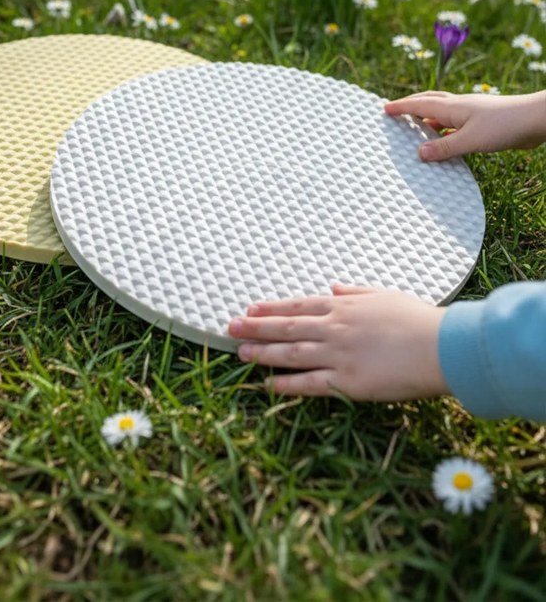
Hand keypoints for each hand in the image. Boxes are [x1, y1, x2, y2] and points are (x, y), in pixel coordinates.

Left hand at [229, 285, 447, 400]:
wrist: (441, 346)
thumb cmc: (419, 319)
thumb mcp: (385, 295)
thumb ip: (356, 293)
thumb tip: (333, 288)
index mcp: (344, 307)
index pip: (298, 306)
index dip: (272, 308)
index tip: (251, 307)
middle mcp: (335, 328)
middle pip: (287, 328)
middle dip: (256, 327)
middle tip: (231, 326)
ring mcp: (338, 355)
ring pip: (291, 353)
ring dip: (263, 353)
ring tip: (240, 352)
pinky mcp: (347, 381)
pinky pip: (309, 383)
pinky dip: (285, 384)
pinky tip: (267, 385)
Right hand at [385, 89, 545, 160]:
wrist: (534, 119)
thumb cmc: (503, 125)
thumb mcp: (470, 140)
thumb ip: (444, 147)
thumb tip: (418, 154)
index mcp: (452, 107)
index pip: (419, 105)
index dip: (401, 107)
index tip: (384, 108)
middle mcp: (459, 106)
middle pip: (429, 102)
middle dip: (411, 105)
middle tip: (396, 110)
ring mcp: (471, 113)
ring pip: (442, 112)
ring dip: (427, 116)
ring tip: (415, 125)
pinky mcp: (482, 122)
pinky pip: (454, 122)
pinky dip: (443, 127)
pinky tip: (445, 137)